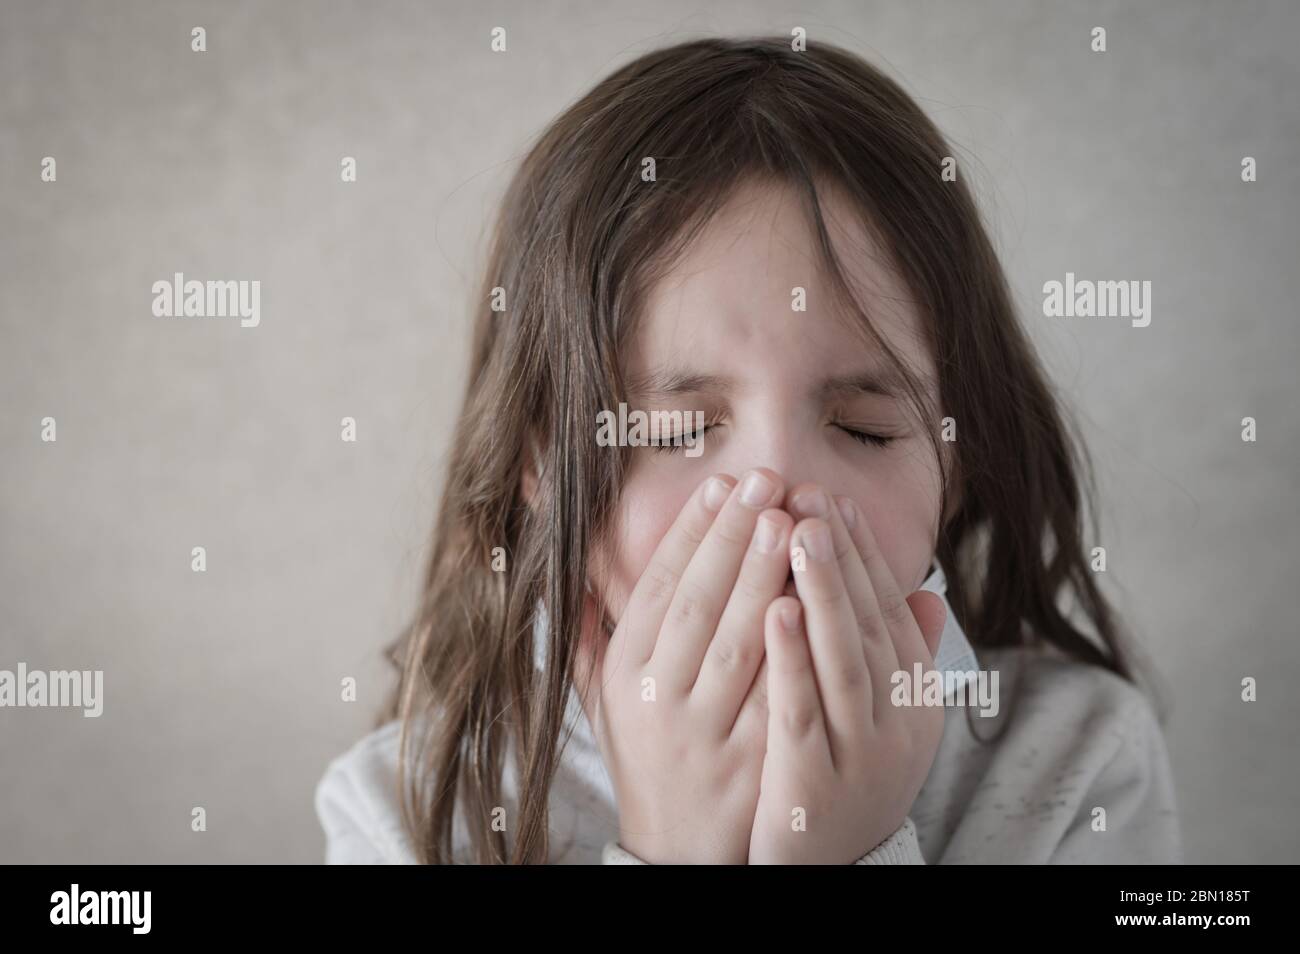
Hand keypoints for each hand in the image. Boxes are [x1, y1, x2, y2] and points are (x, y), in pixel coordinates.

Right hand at [576, 468, 792, 863]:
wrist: (680, 854)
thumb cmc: (649, 759)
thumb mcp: (604, 700)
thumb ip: (589, 635)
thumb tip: (570, 565)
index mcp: (622, 674)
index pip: (655, 588)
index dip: (690, 533)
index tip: (720, 484)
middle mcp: (656, 699)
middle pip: (696, 604)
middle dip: (732, 537)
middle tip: (765, 480)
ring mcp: (703, 732)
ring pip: (737, 641)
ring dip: (763, 576)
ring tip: (791, 520)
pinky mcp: (749, 762)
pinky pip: (775, 692)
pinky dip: (794, 643)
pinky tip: (812, 600)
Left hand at [747, 484, 947, 863]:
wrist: (830, 872)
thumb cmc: (847, 773)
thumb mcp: (886, 718)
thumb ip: (901, 655)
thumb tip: (928, 593)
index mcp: (912, 697)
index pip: (887, 609)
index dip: (860, 552)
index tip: (830, 499)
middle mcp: (896, 722)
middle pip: (867, 623)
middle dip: (839, 554)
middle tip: (809, 492)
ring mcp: (860, 755)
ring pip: (843, 660)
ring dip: (823, 591)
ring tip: (797, 530)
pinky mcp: (815, 785)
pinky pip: (803, 712)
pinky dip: (793, 660)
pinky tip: (776, 611)